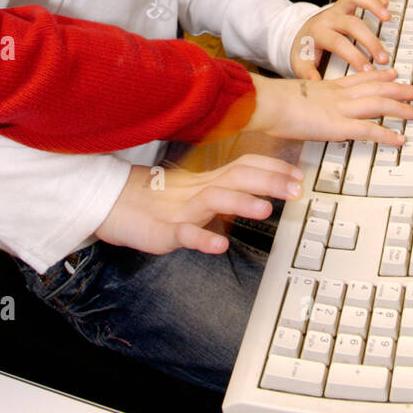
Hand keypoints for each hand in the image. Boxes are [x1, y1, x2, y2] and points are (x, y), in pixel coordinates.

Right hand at [94, 154, 303, 254]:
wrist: (112, 204)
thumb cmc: (157, 201)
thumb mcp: (195, 194)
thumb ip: (224, 191)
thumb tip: (259, 193)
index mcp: (208, 181)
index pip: (245, 166)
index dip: (273, 168)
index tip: (299, 175)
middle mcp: (199, 190)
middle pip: (237, 177)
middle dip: (269, 181)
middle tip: (296, 190)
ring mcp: (181, 210)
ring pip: (214, 200)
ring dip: (241, 203)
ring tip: (265, 210)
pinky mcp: (162, 231)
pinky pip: (183, 234)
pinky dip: (201, 239)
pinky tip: (219, 246)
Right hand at [249, 69, 412, 145]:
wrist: (266, 101)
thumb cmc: (271, 101)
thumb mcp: (292, 96)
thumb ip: (303, 101)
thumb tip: (302, 108)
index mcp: (327, 87)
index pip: (360, 78)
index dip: (379, 74)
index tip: (393, 71)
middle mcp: (338, 94)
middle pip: (376, 88)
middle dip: (400, 89)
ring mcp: (340, 109)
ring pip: (379, 104)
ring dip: (401, 108)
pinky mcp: (338, 126)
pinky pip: (369, 129)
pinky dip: (387, 134)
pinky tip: (400, 139)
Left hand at [290, 0, 390, 79]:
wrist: (300, 32)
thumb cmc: (304, 49)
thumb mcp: (300, 63)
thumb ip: (307, 73)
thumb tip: (316, 83)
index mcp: (318, 33)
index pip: (338, 43)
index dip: (355, 56)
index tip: (369, 69)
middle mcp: (328, 18)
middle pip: (352, 24)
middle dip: (370, 40)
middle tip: (383, 57)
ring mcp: (337, 8)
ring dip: (372, 5)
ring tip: (388, 17)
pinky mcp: (344, 2)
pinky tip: (384, 2)